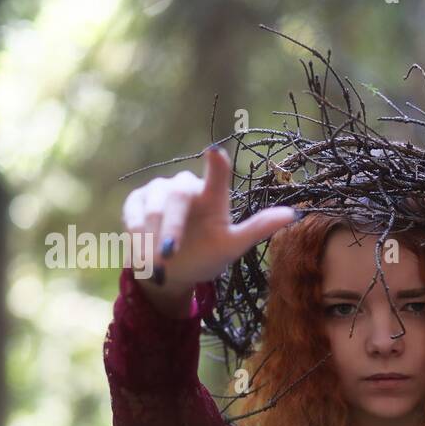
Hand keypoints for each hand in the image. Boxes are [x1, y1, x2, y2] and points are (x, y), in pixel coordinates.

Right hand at [120, 144, 298, 285]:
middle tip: (168, 253)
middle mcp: (186, 188)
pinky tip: (140, 252)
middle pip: (178, 195)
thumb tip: (292, 214)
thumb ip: (257, 228)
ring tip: (156, 263)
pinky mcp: (136, 200)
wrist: (172, 272)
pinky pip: (133, 212)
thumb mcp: (232, 246)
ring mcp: (158, 191)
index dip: (216, 163)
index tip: (214, 153)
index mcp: (213, 196)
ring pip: (153, 206)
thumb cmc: (207, 256)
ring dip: (151, 235)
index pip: (217, 173)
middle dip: (172, 226)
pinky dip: (135, 233)